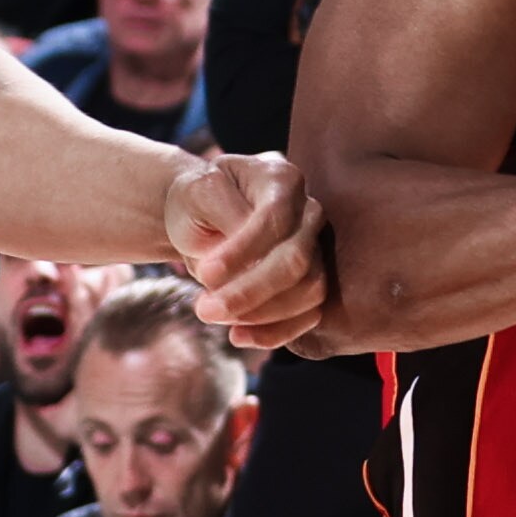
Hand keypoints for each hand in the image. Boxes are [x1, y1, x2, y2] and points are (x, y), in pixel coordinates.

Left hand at [164, 150, 328, 348]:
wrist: (203, 217)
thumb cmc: (198, 200)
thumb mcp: (197, 192)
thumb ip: (221, 210)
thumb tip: (245, 247)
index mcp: (282, 179)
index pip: (274, 219)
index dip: (242, 251)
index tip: (203, 274)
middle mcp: (310, 212)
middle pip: (297, 260)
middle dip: (249, 292)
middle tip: (204, 309)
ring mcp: (318, 248)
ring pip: (309, 290)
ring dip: (260, 315)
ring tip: (214, 317)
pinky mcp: (314, 281)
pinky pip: (309, 314)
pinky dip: (276, 332)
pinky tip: (238, 336)